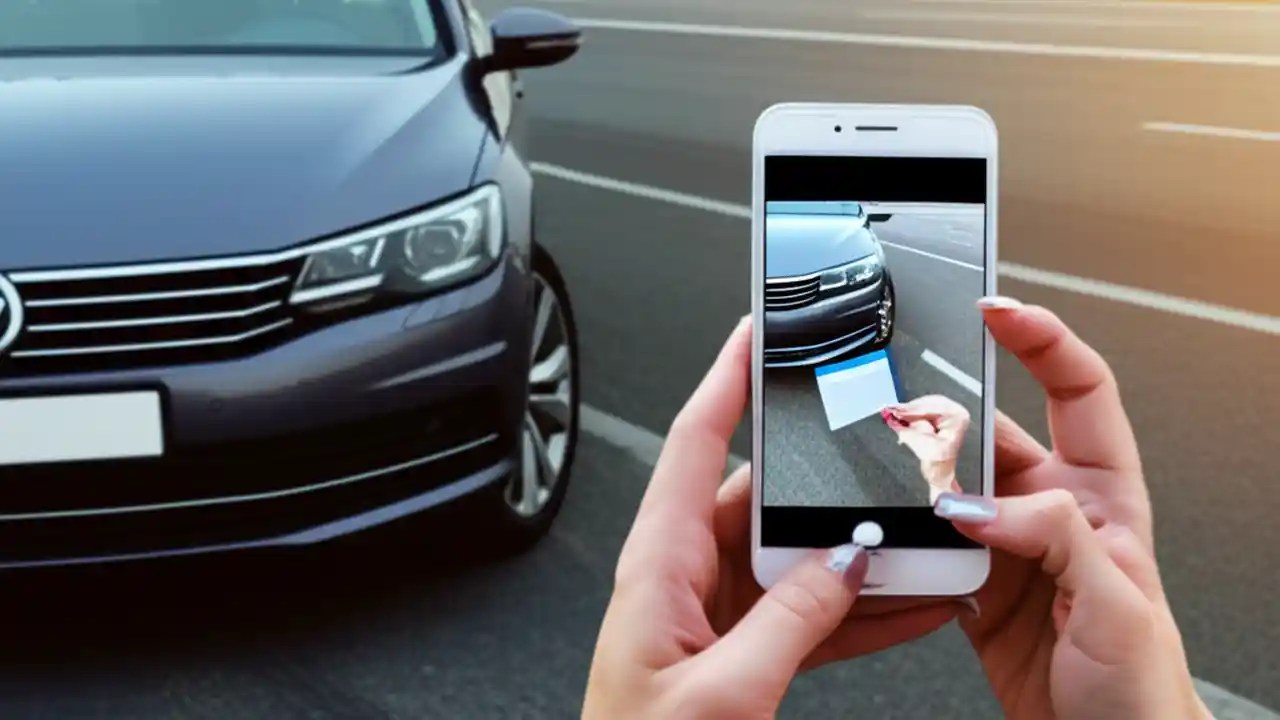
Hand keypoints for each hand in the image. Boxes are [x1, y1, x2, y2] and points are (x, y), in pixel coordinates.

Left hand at [582, 317, 956, 718]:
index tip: (759, 330)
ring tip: (918, 535)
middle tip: (884, 456)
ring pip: (797, 557)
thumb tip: (846, 562)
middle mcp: (683, 575)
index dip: (727, 378)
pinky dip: (859, 608)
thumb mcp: (724, 692)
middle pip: (762, 497)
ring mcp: (715, 612)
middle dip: (827, 479)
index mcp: (659, 564)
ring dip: (856, 550)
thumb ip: (791, 621)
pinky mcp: (741, 650)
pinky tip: (910, 601)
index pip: (694, 442)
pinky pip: (809, 612)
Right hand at [934, 298, 1209, 719]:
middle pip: (993, 435)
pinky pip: (927, 544)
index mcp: (1104, 498)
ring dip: (918, 485)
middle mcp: (1053, 513)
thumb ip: (1052, 539)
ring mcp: (1008, 547)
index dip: (1043, 341)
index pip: (1080, 392)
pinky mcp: (972, 585)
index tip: (998, 311)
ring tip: (894, 489)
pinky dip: (903, 540)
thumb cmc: (1144, 687)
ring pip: (949, 486)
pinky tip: (894, 542)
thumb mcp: (1116, 604)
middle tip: (911, 423)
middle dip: (949, 420)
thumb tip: (977, 501)